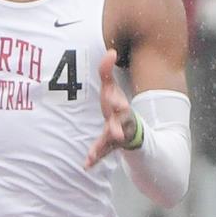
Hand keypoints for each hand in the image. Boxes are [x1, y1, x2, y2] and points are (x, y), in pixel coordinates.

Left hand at [83, 49, 134, 169]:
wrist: (129, 129)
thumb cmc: (116, 105)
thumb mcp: (112, 88)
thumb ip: (107, 71)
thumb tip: (110, 51)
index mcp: (121, 108)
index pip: (120, 104)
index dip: (118, 103)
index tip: (119, 104)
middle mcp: (120, 123)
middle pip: (119, 126)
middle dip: (117, 129)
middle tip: (116, 133)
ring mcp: (114, 137)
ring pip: (109, 143)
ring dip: (102, 147)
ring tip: (92, 155)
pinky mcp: (108, 148)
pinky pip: (101, 154)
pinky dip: (94, 159)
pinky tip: (86, 165)